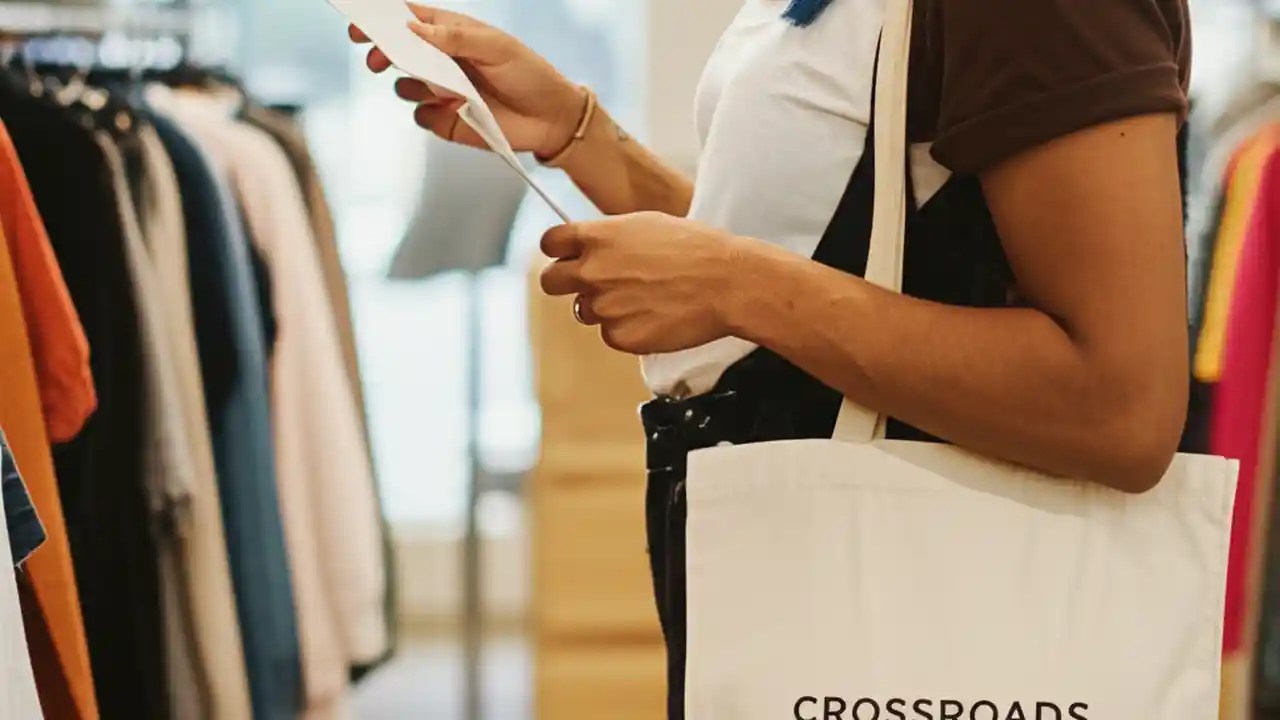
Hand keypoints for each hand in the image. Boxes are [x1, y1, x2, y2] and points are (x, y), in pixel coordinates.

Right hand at [348, 4, 586, 156]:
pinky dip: (430, 113)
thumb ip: (454, 38)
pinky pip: (421, 115)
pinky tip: (454, 111)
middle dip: (382, 53)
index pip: (409, 20)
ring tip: (444, 90)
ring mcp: (442, 91)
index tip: (360, 22)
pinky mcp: (446, 120)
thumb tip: (412, 29)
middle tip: (377, 60)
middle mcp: (442, 61)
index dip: (382, 19)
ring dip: (413, 85)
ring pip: (404, 85)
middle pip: (397, 52)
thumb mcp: (496, 47)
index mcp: (452, 34)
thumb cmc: (529, 74)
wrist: (551, 119)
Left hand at [539, 212, 752, 354]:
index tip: (569, 255)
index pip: (550, 243)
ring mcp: (604, 307)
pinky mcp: (620, 336)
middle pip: (551, 282)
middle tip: (595, 283)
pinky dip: (627, 329)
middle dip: (567, 282)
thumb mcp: (646, 224)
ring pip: (584, 311)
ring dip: (603, 307)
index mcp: (598, 237)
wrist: (727, 283)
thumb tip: (591, 246)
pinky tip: (654, 315)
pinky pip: (610, 334)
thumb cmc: (696, 248)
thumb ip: (609, 237)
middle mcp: (592, 271)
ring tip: (643, 298)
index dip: (560, 250)